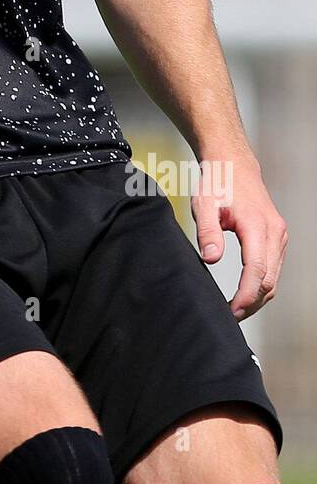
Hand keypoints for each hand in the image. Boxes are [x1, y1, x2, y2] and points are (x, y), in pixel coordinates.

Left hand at [191, 154, 288, 320]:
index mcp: (257, 224)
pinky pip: (273, 269)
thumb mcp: (204, 204)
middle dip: (252, 303)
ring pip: (274, 277)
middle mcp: (275, 232)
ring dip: (258, 297)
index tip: (232, 311)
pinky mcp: (277, 238)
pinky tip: (245, 294)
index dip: (246, 295)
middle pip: (269, 280)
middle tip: (230, 318)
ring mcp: (279, 236)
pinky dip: (262, 285)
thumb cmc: (217, 183)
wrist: (233, 165)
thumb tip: (211, 259)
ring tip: (235, 311)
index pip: (257, 269)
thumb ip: (208, 232)